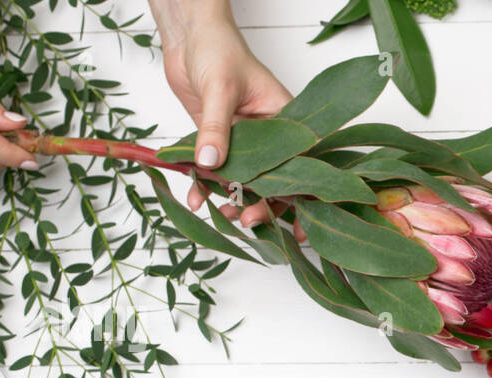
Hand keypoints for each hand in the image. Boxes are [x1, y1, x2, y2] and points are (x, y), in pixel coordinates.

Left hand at [150, 0, 290, 226]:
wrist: (188, 35)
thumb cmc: (218, 48)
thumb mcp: (220, 88)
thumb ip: (216, 128)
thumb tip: (210, 165)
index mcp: (286, 122)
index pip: (302, 166)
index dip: (303, 198)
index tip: (298, 227)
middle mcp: (269, 137)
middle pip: (275, 182)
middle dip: (264, 206)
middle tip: (247, 219)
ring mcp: (244, 143)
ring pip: (245, 183)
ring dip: (235, 202)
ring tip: (223, 214)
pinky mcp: (219, 144)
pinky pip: (216, 173)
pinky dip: (205, 187)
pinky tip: (195, 199)